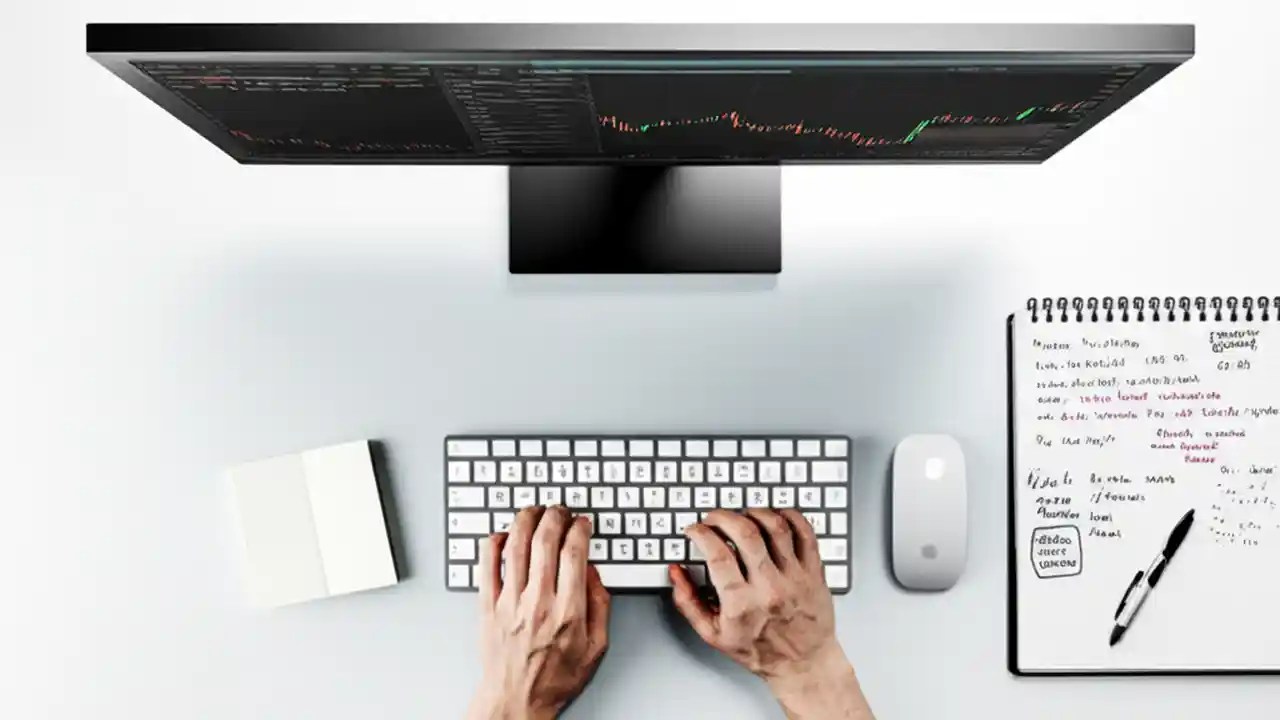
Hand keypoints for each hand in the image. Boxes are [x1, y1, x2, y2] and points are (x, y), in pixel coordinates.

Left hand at [469, 506, 610, 719]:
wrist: (517, 702)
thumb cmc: (555, 678)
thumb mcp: (596, 647)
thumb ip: (599, 605)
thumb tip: (592, 571)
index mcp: (568, 611)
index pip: (574, 553)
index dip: (580, 529)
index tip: (582, 523)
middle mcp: (538, 603)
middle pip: (544, 541)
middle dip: (555, 516)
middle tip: (560, 510)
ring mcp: (509, 603)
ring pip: (515, 546)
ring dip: (525, 520)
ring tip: (534, 511)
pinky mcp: (487, 607)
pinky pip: (486, 566)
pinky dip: (493, 544)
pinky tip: (502, 534)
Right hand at [669, 509, 872, 719]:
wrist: (803, 665)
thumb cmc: (759, 650)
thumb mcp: (713, 634)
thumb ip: (688, 602)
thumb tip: (676, 572)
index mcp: (741, 604)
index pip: (718, 555)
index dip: (701, 534)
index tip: (694, 530)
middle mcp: (769, 588)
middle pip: (746, 534)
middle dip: (723, 516)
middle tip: (714, 517)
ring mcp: (794, 578)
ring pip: (775, 528)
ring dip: (754, 512)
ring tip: (742, 515)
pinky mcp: (813, 573)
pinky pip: (806, 533)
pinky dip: (790, 516)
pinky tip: (776, 515)